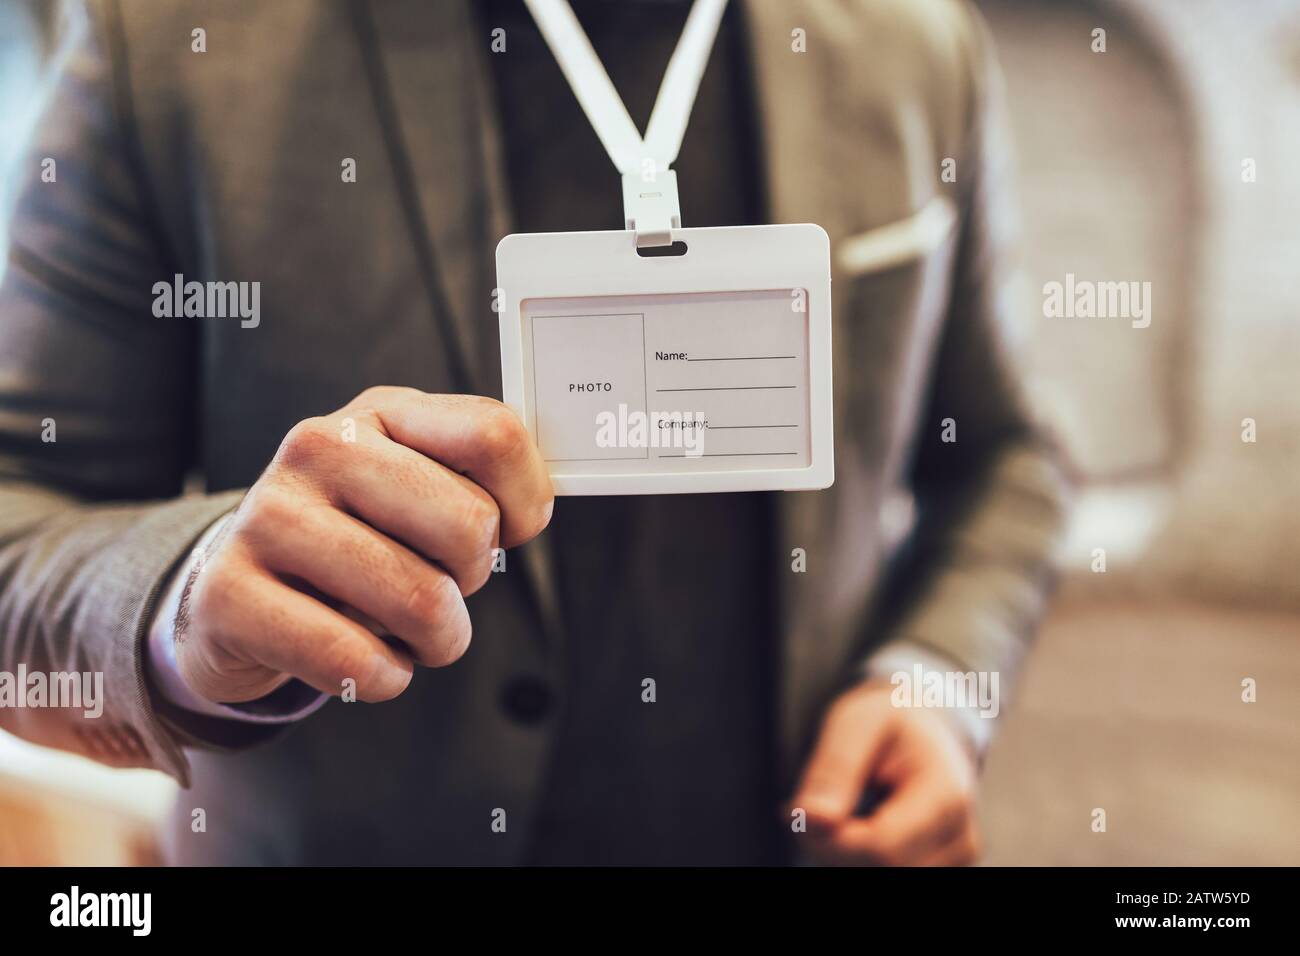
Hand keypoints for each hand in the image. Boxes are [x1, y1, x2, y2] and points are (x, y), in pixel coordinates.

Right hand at [174, 387, 552, 704]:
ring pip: (421, 600)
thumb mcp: (413, 490)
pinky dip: (383, 677)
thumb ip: (480, 483)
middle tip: (441, 586)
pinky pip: (354, 658)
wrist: (233, 589)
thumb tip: (535, 509)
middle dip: (474, 579)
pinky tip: (365, 661)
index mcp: (381, 413)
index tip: (512, 533)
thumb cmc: (352, 540)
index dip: (527, 501)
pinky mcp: (229, 594)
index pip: (494, 435)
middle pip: (470, 525)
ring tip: (409, 633)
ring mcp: (268, 516)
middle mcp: (319, 447)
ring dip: (438, 640)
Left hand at [790, 681, 980, 865]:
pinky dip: (860, 858)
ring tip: (839, 810)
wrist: (925, 726)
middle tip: (813, 808)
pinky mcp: (944, 867)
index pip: (883, 845)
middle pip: (881, 868)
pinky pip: (888, 874)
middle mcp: (961, 834)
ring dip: (845, 855)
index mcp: (946, 794)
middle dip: (833, 847)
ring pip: (881, 876)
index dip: (832, 840)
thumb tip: (810, 817)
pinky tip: (856, 827)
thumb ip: (835, 770)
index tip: (802, 813)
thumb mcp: (857, 723)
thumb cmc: (890, 721)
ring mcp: (956, 857)